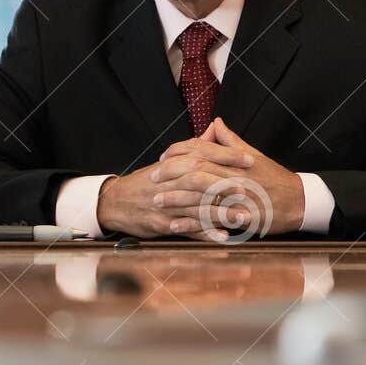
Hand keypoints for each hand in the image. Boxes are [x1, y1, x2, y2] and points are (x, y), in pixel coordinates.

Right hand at [94, 145, 249, 240]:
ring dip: (221, 212)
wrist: (115, 201)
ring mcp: (165, 204)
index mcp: (173, 164)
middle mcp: (169, 182)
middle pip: (199, 179)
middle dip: (225, 184)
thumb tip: (215, 127)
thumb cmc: (146, 182)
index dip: (227, 157)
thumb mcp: (168, 162)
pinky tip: (223, 236)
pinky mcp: (161, 224)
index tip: (250, 159)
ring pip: (196, 206)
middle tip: (249, 188)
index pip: (203, 155)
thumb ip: (195, 147)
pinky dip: (205, 233)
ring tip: (244, 216)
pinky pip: (186, 229)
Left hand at [154, 117, 305, 238]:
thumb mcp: (254, 155)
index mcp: (235, 161)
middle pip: (196, 172)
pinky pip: (211, 222)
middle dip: (171, 175)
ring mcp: (237, 199)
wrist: (300, 201)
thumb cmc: (276, 179)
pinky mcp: (240, 219)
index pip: (201, 151)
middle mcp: (234, 177)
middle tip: (153, 179)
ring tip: (157, 202)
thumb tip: (215, 123)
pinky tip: (175, 225)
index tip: (162, 158)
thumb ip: (231, 141)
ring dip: (176, 200)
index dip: (178, 153)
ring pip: (201, 197)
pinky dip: (191, 224)